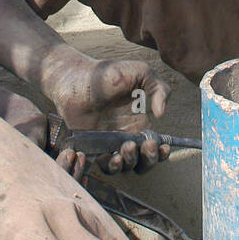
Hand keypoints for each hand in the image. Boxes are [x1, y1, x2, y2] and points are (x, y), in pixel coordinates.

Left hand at [46, 57, 171, 173]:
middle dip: (149, 159)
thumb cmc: (109, 73)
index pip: (155, 147)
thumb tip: (161, 115)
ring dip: (131, 162)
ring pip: (125, 167)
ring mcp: (108, 144)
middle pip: (143, 162)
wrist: (77, 78)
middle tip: (145, 145)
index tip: (162, 146)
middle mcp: (126, 137)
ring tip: (127, 146)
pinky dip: (110, 166)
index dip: (162, 152)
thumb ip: (160, 89)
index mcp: (139, 124)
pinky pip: (103, 165)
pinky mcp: (92, 148)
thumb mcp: (141, 73)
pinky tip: (112, 155)